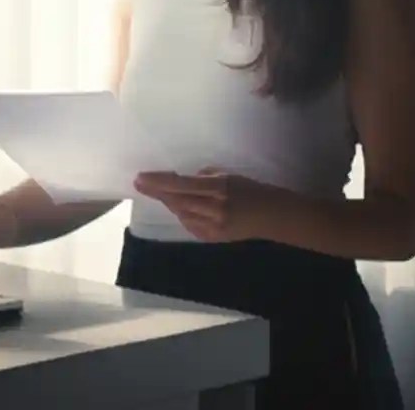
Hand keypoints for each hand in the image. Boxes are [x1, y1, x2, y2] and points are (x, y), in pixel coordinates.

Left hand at [133, 168, 280, 242]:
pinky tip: (179, 207)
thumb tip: (186, 180)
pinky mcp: (214, 238)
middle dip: (157, 192)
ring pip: (181, 214)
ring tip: (157, 192)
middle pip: (178, 201)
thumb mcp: (231, 176)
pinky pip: (190, 225)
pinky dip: (182, 215)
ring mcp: (213, 227)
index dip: (160, 181)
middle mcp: (215, 209)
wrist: (275, 217)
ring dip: (168, 202)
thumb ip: (207, 177)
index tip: (141, 177)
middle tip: (140, 183)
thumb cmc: (255, 190)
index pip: (183, 184)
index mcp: (220, 188)